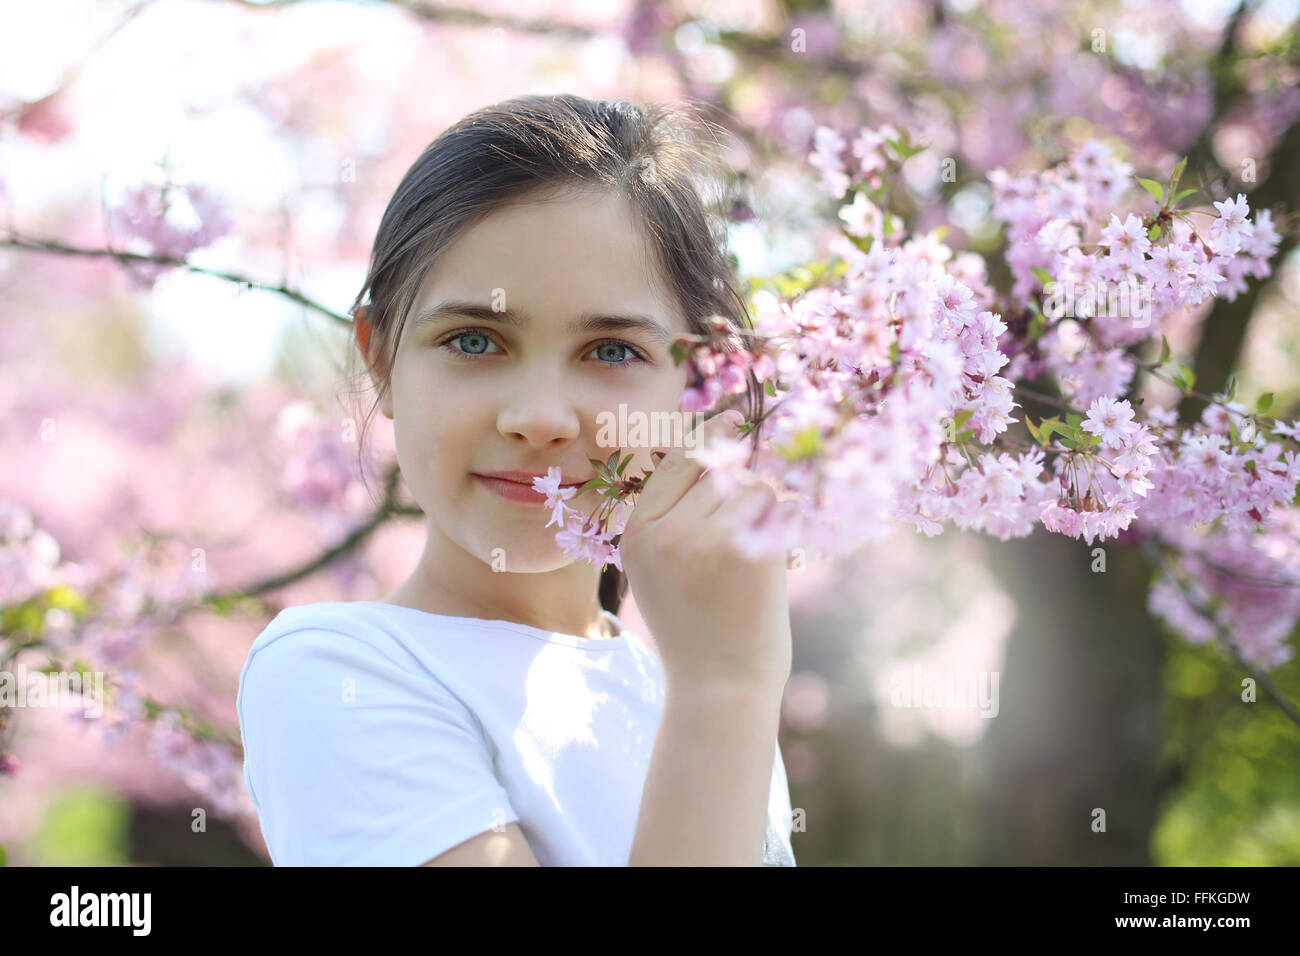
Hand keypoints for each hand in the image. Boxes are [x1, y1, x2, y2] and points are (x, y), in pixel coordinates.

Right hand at [618, 409, 792, 692]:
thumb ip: (673, 515)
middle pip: (718, 469)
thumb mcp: (659, 569)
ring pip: (752, 484)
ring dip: (763, 510)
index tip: (731, 418)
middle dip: (739, 490)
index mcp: (637, 534)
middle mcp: (665, 532)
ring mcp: (705, 538)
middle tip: (741, 536)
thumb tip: (711, 438)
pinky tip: (769, 565)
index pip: (676, 460)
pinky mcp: (745, 550)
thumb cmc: (696, 626)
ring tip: (750, 559)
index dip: (707, 438)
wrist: (719, 686)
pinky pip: (776, 507)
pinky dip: (783, 527)